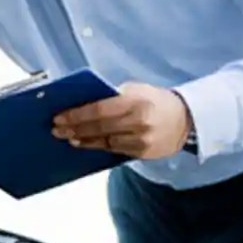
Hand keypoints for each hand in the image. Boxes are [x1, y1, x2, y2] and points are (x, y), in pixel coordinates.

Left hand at [51, 82, 192, 159]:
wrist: (186, 119)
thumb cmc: (155, 100)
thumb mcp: (136, 90)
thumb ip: (113, 96)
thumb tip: (83, 103)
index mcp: (135, 102)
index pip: (99, 109)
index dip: (76, 115)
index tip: (59, 117)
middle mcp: (138, 122)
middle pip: (99, 127)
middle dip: (74, 129)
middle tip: (56, 130)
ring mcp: (141, 140)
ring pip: (105, 142)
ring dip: (84, 140)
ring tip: (68, 138)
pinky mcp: (143, 152)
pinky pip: (115, 150)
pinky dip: (98, 147)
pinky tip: (86, 144)